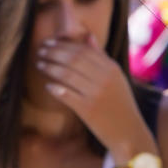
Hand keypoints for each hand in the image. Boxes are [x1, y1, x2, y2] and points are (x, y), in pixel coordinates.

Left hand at [37, 35, 150, 152]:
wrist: (127, 130)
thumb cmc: (118, 103)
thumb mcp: (115, 77)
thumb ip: (101, 57)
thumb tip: (88, 36)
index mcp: (112, 68)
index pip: (84, 50)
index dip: (64, 45)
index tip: (49, 42)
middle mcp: (105, 78)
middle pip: (74, 59)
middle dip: (54, 53)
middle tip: (40, 51)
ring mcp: (96, 94)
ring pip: (68, 75)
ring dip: (51, 68)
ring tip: (39, 64)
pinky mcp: (87, 110)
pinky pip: (66, 95)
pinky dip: (55, 88)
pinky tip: (47, 86)